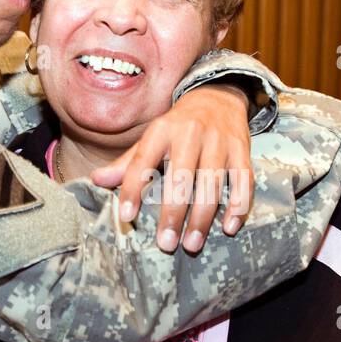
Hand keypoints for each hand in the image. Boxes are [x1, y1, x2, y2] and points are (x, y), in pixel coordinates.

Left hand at [90, 84, 254, 253]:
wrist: (218, 96)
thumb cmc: (178, 126)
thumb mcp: (151, 138)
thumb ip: (127, 163)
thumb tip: (96, 180)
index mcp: (162, 130)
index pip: (143, 162)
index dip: (133, 189)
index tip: (126, 216)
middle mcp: (191, 134)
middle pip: (181, 178)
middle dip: (173, 214)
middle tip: (166, 244)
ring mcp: (219, 142)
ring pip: (212, 184)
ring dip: (202, 218)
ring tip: (191, 245)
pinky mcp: (242, 151)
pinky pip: (244, 181)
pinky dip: (239, 206)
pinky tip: (229, 228)